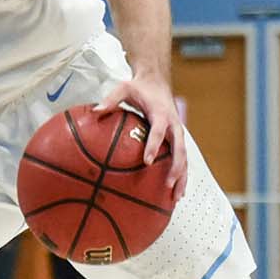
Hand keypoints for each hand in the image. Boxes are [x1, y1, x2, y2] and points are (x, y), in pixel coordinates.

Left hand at [95, 74, 187, 198]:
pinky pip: (181, 158)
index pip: (158, 132)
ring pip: (184, 158)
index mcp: (161, 114)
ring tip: (176, 198)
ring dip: (182, 177)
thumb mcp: (124, 88)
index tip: (147, 161)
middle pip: (179, 150)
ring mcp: (177, 132)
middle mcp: (173, 125)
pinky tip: (175, 192)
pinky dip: (181, 174)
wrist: (157, 80)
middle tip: (168, 186)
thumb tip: (94, 111)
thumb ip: (110, 99)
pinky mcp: (177, 138)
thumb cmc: (139, 87)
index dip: (153, 146)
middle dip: (175, 169)